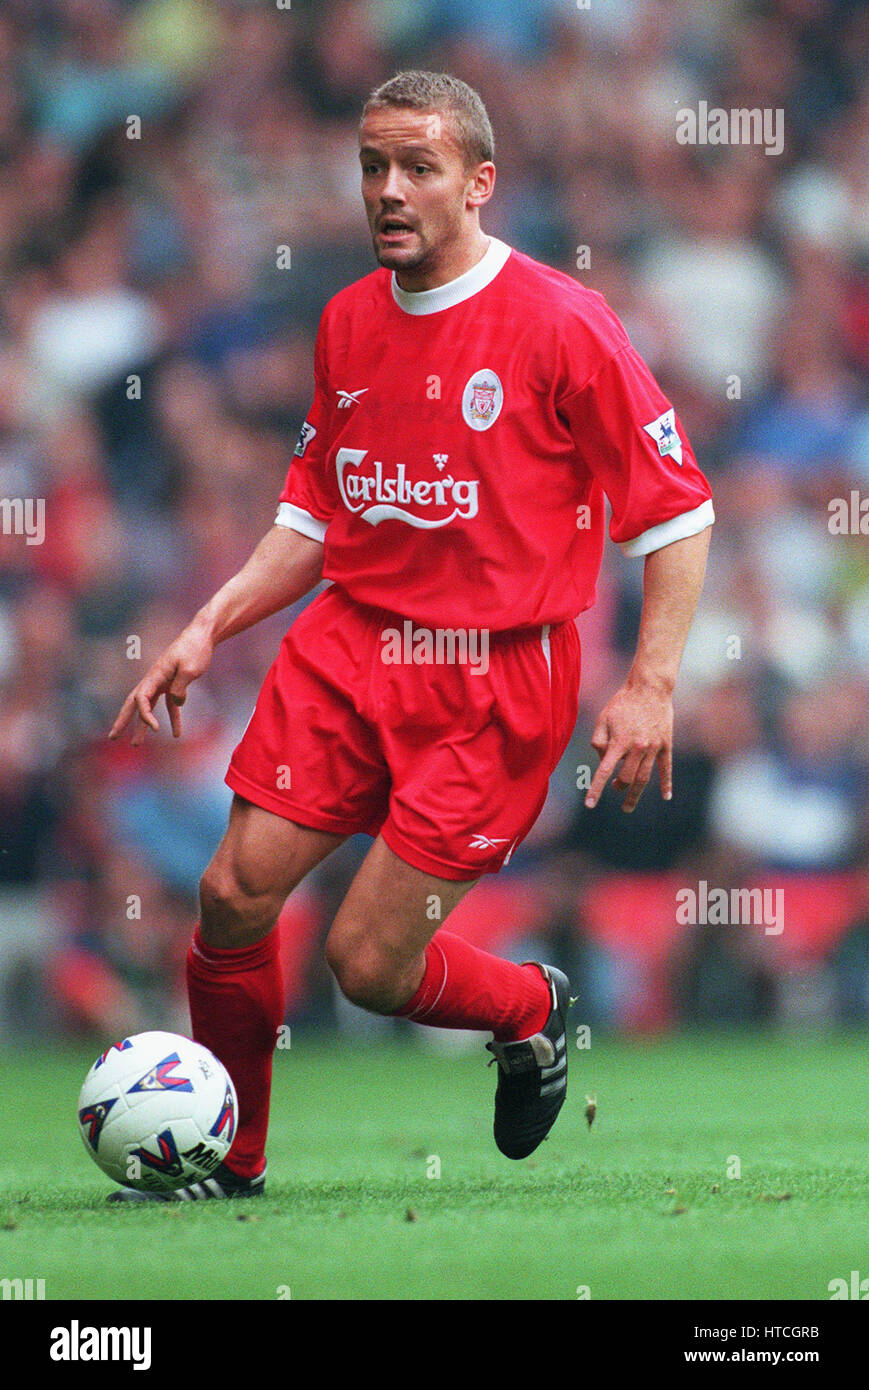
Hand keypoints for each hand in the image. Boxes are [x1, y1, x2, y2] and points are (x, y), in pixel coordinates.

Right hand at [109, 622, 213, 745]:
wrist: (202, 634)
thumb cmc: (196, 649)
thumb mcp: (190, 669)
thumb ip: (181, 688)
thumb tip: (176, 704)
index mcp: (155, 675)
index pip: (141, 698)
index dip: (145, 715)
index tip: (157, 729)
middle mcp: (154, 679)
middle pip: (134, 703)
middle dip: (122, 720)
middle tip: (112, 737)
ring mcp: (163, 682)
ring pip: (149, 707)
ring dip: (142, 725)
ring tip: (136, 744)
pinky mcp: (174, 684)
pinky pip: (169, 705)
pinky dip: (172, 719)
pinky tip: (176, 734)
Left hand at [585, 678, 673, 812]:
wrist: (650, 688)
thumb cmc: (622, 703)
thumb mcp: (603, 719)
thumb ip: (598, 741)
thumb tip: (603, 760)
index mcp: (619, 742)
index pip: (604, 771)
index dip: (596, 789)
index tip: (589, 805)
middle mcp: (637, 748)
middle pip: (626, 778)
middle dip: (618, 787)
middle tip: (615, 788)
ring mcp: (654, 748)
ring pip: (644, 778)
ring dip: (635, 794)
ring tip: (628, 805)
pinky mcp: (666, 745)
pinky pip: (666, 769)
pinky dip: (666, 784)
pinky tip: (666, 797)